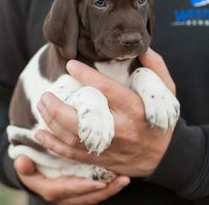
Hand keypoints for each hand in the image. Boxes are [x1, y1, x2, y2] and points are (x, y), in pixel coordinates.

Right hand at [14, 155, 129, 203]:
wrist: (35, 173)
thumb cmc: (31, 167)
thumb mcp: (25, 166)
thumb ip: (24, 166)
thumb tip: (22, 161)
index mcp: (52, 190)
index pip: (70, 190)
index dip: (84, 187)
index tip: (99, 182)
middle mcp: (65, 197)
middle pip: (88, 197)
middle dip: (106, 190)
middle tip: (123, 180)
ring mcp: (75, 196)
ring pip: (95, 196)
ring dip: (111, 188)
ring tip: (125, 179)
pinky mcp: (83, 192)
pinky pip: (97, 192)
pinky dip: (109, 186)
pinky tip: (121, 177)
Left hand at [35, 48, 176, 176]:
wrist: (164, 156)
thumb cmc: (162, 119)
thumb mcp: (168, 91)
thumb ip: (156, 68)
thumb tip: (143, 48)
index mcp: (135, 109)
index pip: (106, 89)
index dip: (86, 76)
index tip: (71, 65)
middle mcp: (120, 129)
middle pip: (82, 119)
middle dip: (58, 106)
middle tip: (47, 93)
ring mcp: (109, 147)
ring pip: (73, 137)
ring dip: (51, 122)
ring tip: (42, 105)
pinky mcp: (101, 159)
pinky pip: (72, 154)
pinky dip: (53, 145)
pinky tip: (40, 133)